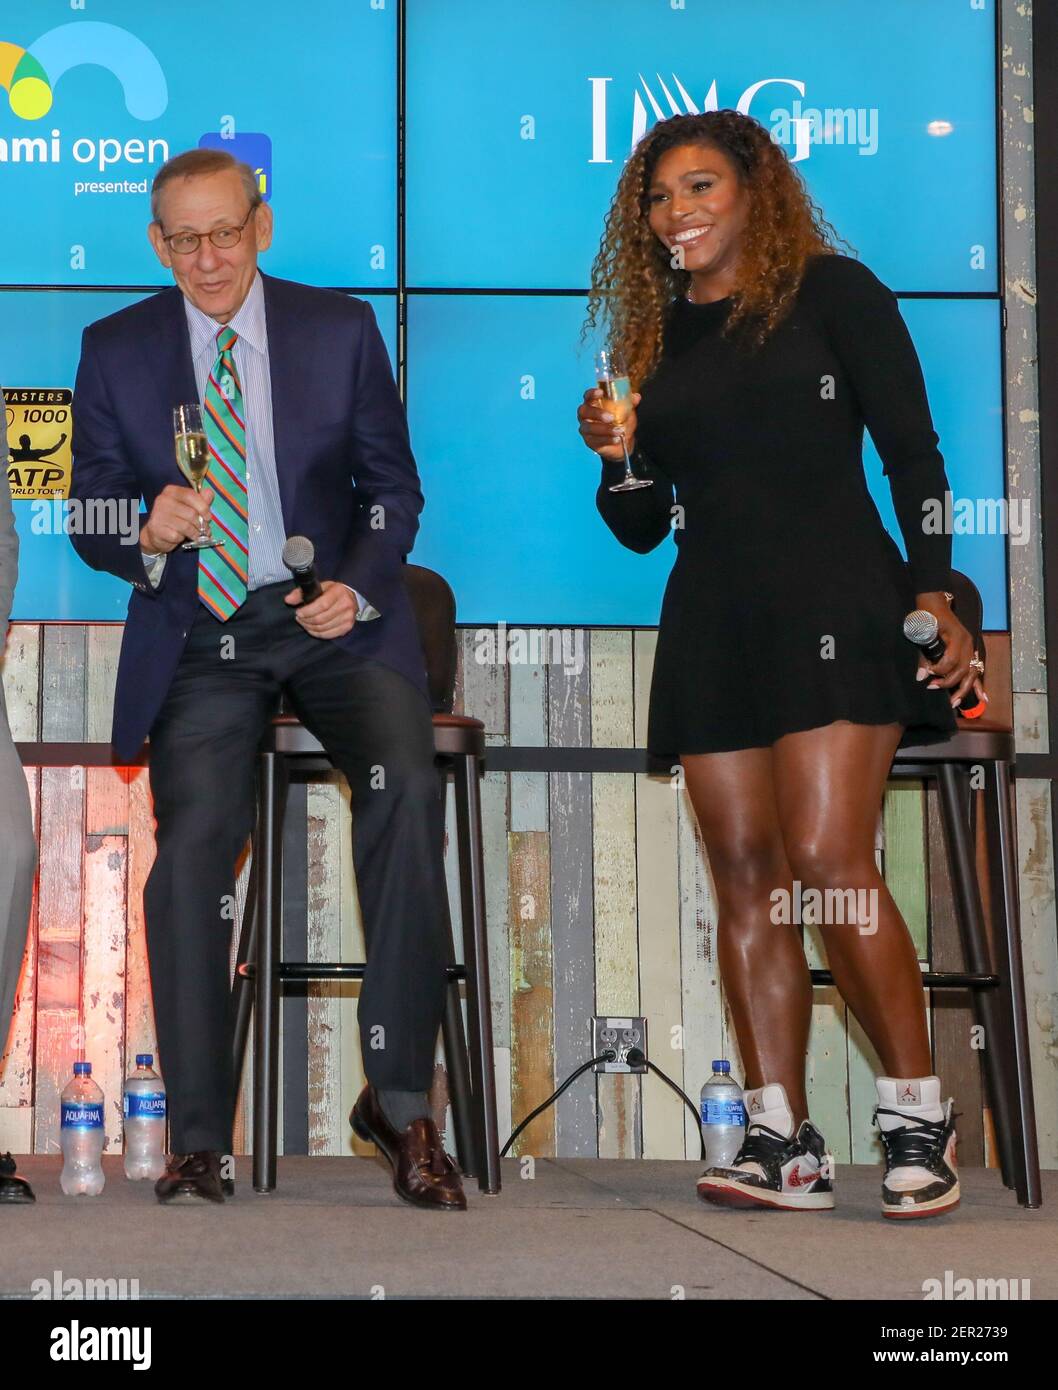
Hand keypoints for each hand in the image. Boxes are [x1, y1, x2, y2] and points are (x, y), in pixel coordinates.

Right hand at [140, 483, 214, 552]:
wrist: (156, 534)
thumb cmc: (176, 518)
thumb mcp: (189, 506)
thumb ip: (200, 500)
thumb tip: (209, 493)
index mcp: (171, 491)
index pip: (191, 495)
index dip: (203, 507)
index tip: (208, 517)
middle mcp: (163, 500)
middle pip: (191, 513)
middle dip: (201, 524)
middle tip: (204, 530)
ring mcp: (158, 514)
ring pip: (186, 526)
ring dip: (195, 533)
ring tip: (196, 535)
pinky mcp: (157, 529)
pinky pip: (177, 536)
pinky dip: (182, 538)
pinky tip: (181, 537)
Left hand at [284, 579, 357, 638]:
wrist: (351, 598)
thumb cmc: (332, 592)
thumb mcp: (318, 587)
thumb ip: (301, 592)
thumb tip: (288, 600)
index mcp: (338, 592)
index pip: (322, 605)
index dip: (308, 611)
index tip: (298, 613)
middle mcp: (346, 605)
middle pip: (321, 619)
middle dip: (306, 620)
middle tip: (299, 618)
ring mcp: (348, 618)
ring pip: (323, 628)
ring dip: (310, 627)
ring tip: (304, 623)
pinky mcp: (347, 627)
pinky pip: (328, 635)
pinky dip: (317, 634)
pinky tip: (311, 629)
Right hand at [577, 388, 640, 461]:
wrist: (623, 440)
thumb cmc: (620, 421)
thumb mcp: (627, 410)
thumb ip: (630, 403)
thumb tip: (636, 397)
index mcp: (593, 403)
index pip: (588, 396)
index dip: (592, 393)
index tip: (601, 392)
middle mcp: (586, 415)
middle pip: (584, 411)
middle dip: (597, 413)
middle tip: (611, 417)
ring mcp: (586, 429)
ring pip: (589, 428)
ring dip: (605, 429)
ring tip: (619, 431)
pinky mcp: (590, 441)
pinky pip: (595, 440)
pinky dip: (607, 439)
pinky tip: (617, 439)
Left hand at [914, 592, 987, 710]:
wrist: (934, 601)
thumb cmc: (927, 614)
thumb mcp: (923, 631)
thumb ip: (923, 655)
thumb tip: (920, 676)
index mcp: (958, 638)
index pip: (951, 662)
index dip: (938, 671)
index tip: (926, 674)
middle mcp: (968, 644)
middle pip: (964, 670)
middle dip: (949, 683)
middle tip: (932, 688)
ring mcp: (971, 647)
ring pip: (972, 673)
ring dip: (964, 689)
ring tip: (954, 703)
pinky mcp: (970, 650)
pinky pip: (976, 670)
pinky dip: (978, 684)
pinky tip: (983, 697)